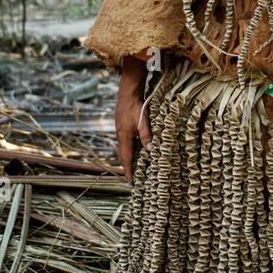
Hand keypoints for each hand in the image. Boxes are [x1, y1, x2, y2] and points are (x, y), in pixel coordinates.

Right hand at [115, 55, 151, 181]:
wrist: (128, 90)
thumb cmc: (136, 104)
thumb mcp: (143, 120)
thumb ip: (147, 135)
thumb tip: (151, 150)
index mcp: (124, 136)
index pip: (126, 158)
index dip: (128, 171)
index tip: (130, 182)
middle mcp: (121, 135)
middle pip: (124, 155)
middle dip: (128, 167)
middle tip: (133, 179)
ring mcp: (121, 129)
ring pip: (125, 148)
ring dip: (129, 158)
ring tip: (135, 167)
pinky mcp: (123, 125)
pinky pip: (126, 141)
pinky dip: (130, 149)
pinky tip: (136, 149)